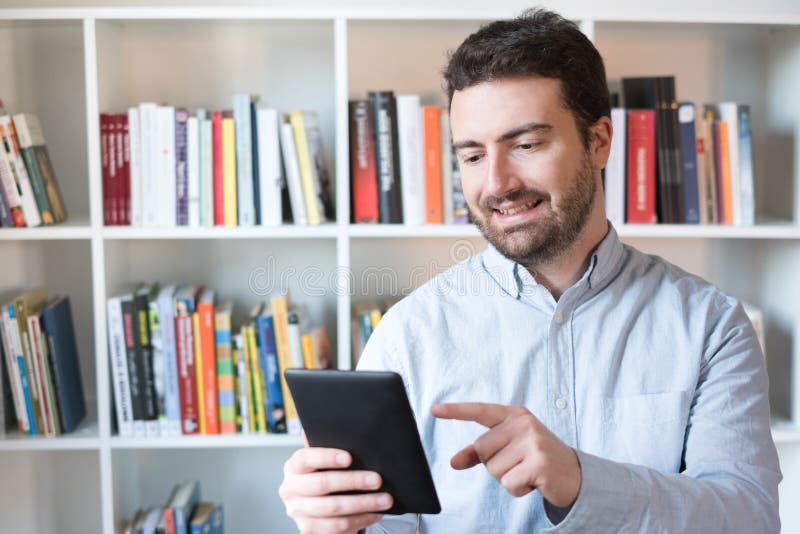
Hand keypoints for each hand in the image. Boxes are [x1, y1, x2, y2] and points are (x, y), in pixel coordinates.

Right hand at [278, 433, 393, 532]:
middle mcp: (290, 489)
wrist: (317, 511)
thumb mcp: (323, 462)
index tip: (349, 458)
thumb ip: (327, 446)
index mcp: (293, 467)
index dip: (327, 457)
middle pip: (322, 485)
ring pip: (334, 509)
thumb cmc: (325, 477)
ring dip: (363, 504)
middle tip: (377, 479)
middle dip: (353, 481)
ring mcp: (298, 512)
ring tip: (385, 499)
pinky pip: (338, 527)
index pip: (306, 458)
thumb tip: (337, 420)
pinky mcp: (309, 530)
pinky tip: (376, 513)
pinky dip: (360, 520)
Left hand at [431, 403, 580, 507]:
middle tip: (519, 463)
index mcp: (515, 415)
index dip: (456, 411)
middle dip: (495, 464)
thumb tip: (453, 462)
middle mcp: (523, 423)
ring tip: (528, 471)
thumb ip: (480, 453)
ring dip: (508, 478)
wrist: (575, 476)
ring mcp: (533, 441)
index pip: (480, 411)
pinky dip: (518, 489)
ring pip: (493, 470)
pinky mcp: (539, 462)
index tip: (433, 410)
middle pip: (481, 449)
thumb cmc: (536, 459)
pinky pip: (508, 483)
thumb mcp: (510, 449)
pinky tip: (534, 481)